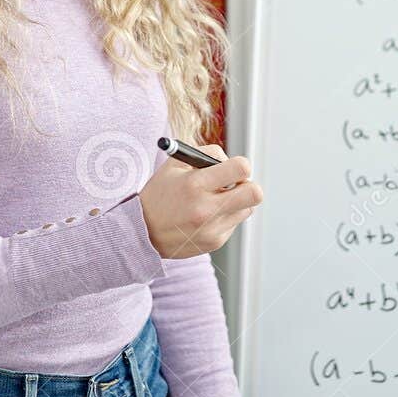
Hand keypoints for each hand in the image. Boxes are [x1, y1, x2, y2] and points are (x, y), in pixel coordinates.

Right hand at [137, 144, 262, 259]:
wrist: (142, 232)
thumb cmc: (160, 194)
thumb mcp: (175, 164)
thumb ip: (206, 154)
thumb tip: (231, 160)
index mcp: (195, 184)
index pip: (241, 169)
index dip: (241, 166)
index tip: (234, 168)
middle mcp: (206, 208)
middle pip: (255, 194)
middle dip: (249, 185)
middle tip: (235, 185)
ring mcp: (212, 228)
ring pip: (247, 209)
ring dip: (236, 202)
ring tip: (214, 201)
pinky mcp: (215, 242)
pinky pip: (233, 223)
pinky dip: (225, 217)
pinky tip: (205, 216)